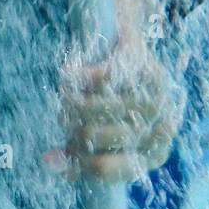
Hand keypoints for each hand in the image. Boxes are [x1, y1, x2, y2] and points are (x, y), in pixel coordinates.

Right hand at [42, 0, 185, 182]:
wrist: (129, 38)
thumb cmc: (116, 96)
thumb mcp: (101, 130)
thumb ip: (77, 152)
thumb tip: (48, 163)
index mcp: (155, 151)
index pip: (105, 170)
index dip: (76, 163)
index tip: (60, 150)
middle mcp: (160, 124)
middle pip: (93, 138)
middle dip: (70, 127)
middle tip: (65, 115)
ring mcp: (155, 92)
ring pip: (92, 109)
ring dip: (69, 102)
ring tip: (67, 95)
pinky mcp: (140, 61)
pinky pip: (98, 77)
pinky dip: (74, 76)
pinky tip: (67, 73)